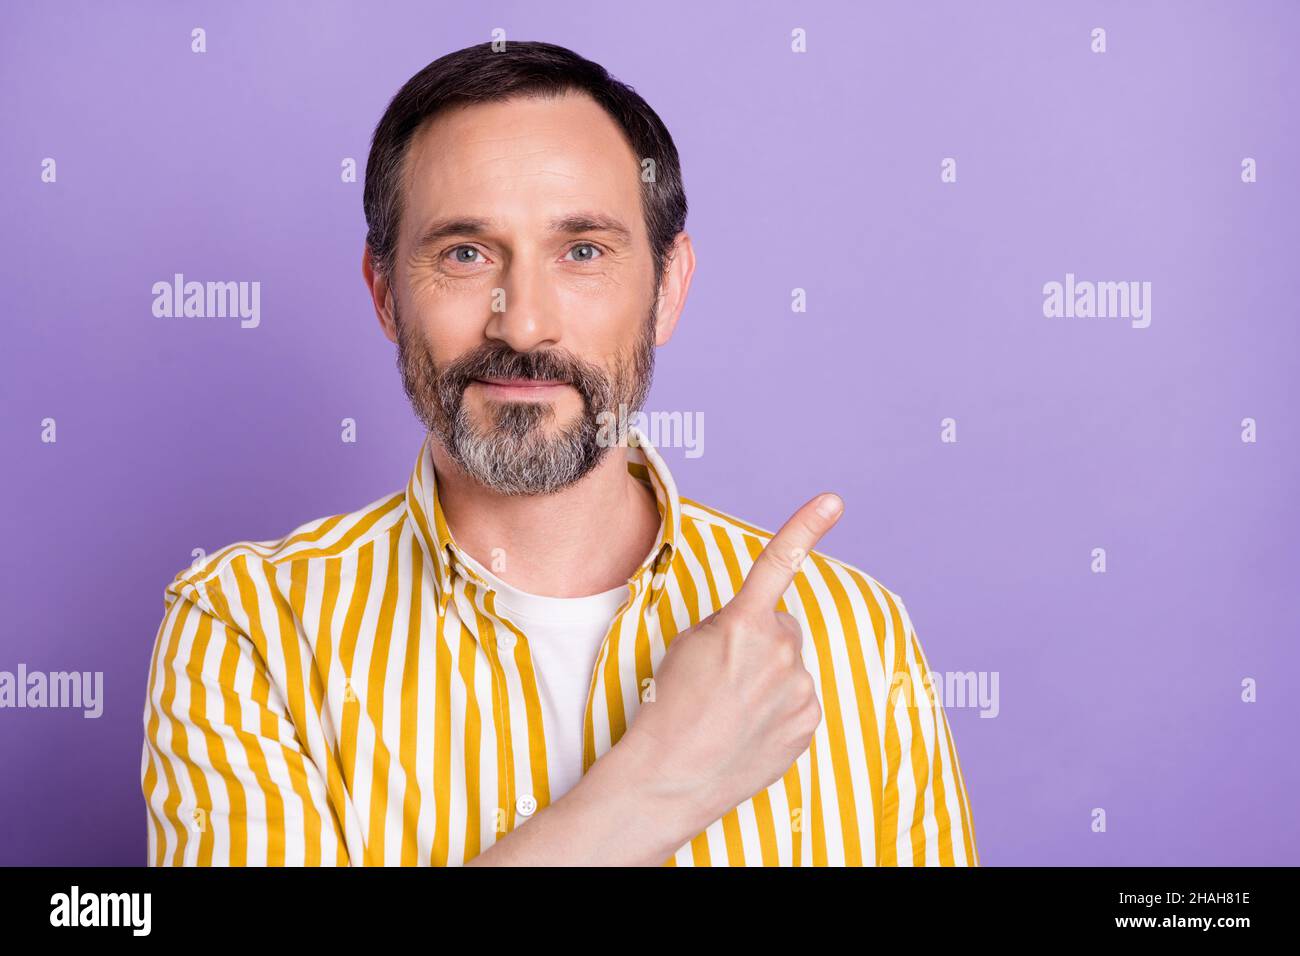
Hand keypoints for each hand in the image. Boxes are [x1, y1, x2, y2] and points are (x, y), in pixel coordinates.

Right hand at [621, 492, 843, 829]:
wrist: (673, 775)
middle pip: (781, 629)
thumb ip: (730, 624)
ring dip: (768, 680)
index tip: (833, 500)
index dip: (806, 527)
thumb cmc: (669, 705)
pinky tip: (748, 730)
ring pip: (789, 668)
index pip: (778, 563)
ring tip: (730, 710)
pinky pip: (797, 702)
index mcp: (745, 623)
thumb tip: (758, 631)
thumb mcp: (688, 644)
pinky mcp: (808, 722)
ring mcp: (800, 688)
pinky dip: (777, 710)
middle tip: (724, 675)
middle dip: (760, 642)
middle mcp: (781, 650)